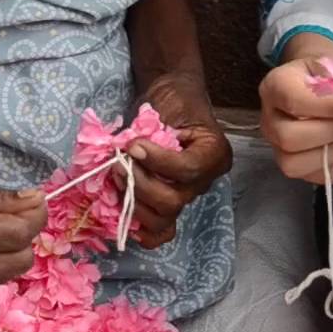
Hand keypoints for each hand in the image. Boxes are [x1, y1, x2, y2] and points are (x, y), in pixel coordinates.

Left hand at [122, 72, 232, 247]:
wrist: (172, 100)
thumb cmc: (172, 100)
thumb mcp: (167, 107)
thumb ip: (151, 132)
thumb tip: (127, 153)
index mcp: (214, 154)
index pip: (187, 171)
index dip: (156, 162)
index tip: (132, 145)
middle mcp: (204, 181)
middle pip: (174, 202)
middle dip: (141, 184)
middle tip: (119, 163)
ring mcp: (186, 196)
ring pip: (163, 220)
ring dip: (134, 202)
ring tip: (118, 177)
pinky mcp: (168, 203)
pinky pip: (160, 231)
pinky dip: (141, 227)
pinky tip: (124, 209)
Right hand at [258, 33, 332, 183]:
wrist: (318, 84)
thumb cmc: (326, 74)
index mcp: (274, 87)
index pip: (294, 102)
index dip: (328, 108)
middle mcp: (269, 119)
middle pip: (289, 138)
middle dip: (330, 132)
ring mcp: (277, 146)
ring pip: (294, 164)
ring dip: (332, 153)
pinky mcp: (294, 165)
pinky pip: (315, 177)